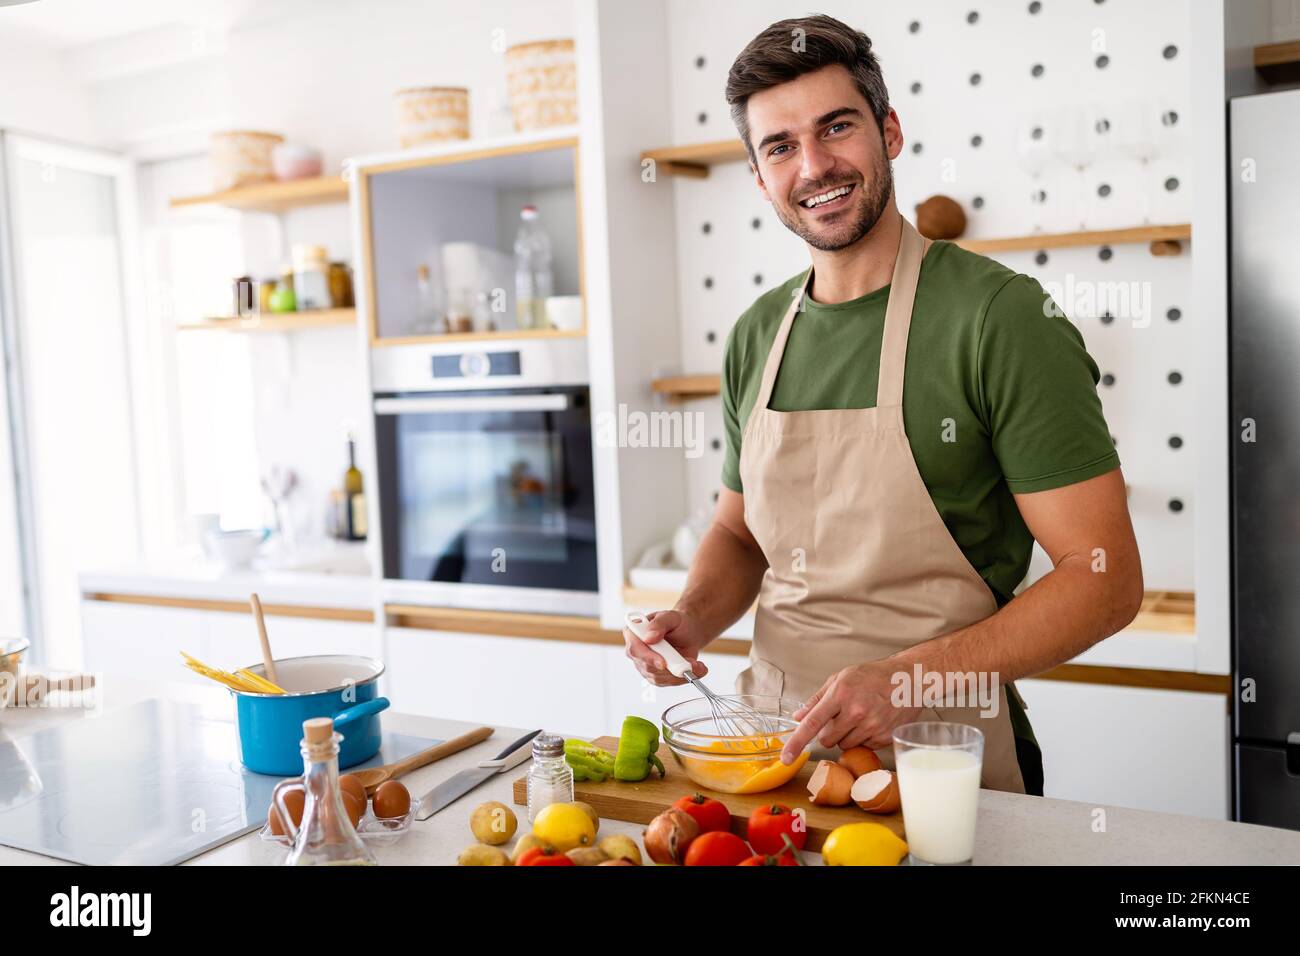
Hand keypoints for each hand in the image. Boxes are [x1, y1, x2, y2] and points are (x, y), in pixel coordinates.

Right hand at [623, 609, 708, 686]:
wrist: (687, 633)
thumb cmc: (676, 623)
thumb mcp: (670, 617)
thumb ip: (659, 624)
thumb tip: (648, 638)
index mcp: (634, 633)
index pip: (635, 650)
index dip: (648, 658)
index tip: (662, 663)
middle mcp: (637, 652)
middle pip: (647, 667)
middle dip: (670, 668)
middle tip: (689, 664)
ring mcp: (645, 665)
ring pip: (659, 678)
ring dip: (679, 673)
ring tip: (696, 665)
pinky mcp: (656, 676)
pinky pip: (668, 682)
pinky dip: (683, 678)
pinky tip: (694, 669)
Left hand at [781, 662, 920, 763]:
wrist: (908, 679)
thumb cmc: (872, 676)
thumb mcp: (841, 678)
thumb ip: (817, 699)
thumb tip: (798, 717)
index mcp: (840, 694)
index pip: (813, 723)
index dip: (796, 742)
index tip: (786, 758)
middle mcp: (856, 712)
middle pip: (827, 740)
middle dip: (829, 733)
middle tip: (841, 717)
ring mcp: (872, 726)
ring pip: (844, 745)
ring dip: (846, 736)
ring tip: (859, 716)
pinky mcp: (884, 737)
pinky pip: (863, 747)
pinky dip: (863, 738)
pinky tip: (873, 721)